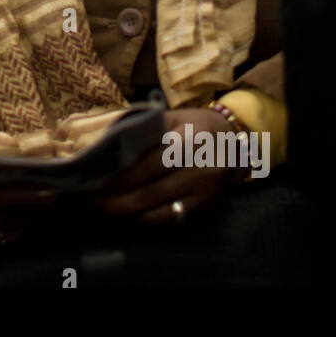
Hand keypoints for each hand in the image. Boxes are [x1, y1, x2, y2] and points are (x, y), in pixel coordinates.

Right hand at [0, 154, 55, 250]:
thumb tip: (13, 166)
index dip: (21, 196)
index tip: (48, 193)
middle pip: (0, 220)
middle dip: (31, 212)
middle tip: (55, 201)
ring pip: (1, 237)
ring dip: (27, 226)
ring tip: (47, 213)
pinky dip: (14, 237)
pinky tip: (29, 226)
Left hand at [94, 109, 241, 221]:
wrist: (235, 143)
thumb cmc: (197, 126)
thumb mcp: (175, 117)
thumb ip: (145, 127)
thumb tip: (109, 143)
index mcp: (190, 140)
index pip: (152, 163)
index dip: (126, 177)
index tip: (103, 183)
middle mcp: (200, 168)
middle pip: (154, 190)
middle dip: (122, 200)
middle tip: (100, 202)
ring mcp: (204, 190)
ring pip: (162, 208)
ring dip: (132, 212)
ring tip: (110, 208)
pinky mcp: (205, 204)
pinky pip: (173, 216)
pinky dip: (151, 218)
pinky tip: (134, 213)